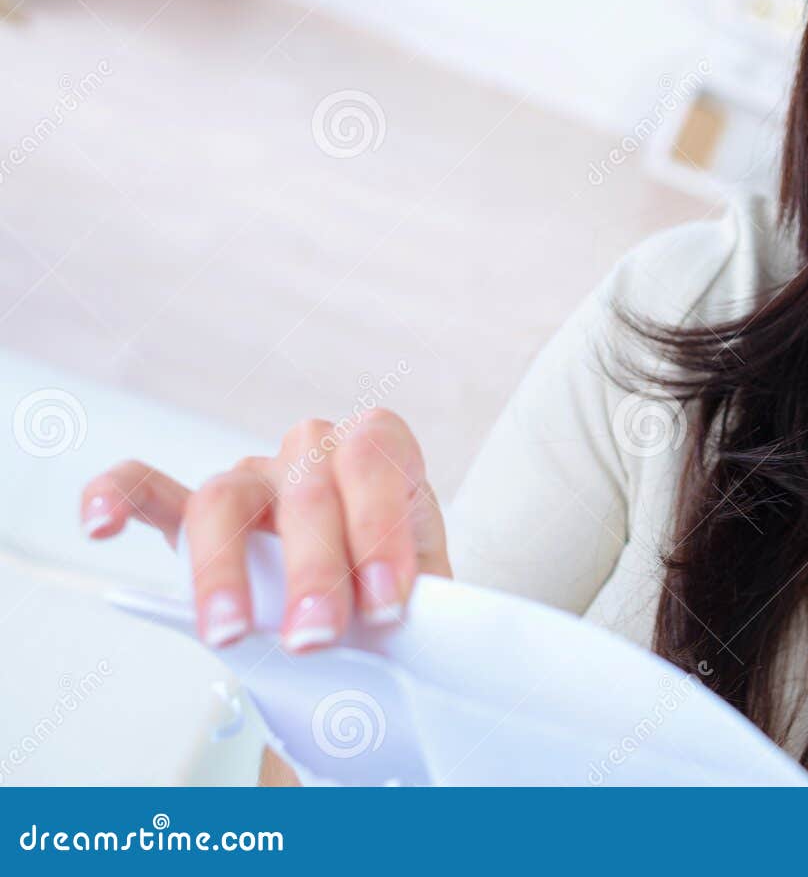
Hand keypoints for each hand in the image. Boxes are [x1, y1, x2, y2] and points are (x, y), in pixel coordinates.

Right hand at [80, 411, 450, 651]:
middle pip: (305, 492)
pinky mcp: (191, 511)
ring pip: (225, 498)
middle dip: (312, 570)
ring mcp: (251, 477)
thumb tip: (405, 633)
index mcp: (378, 453)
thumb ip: (419, 598)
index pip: (376, 463)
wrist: (364, 596)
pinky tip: (100, 525)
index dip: (380, 530)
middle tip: (315, 638)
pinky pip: (145, 486)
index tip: (387, 604)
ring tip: (229, 634)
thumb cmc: (392, 581)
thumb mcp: (424, 584)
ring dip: (225, 568)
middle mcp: (311, 452)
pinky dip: (116, 497)